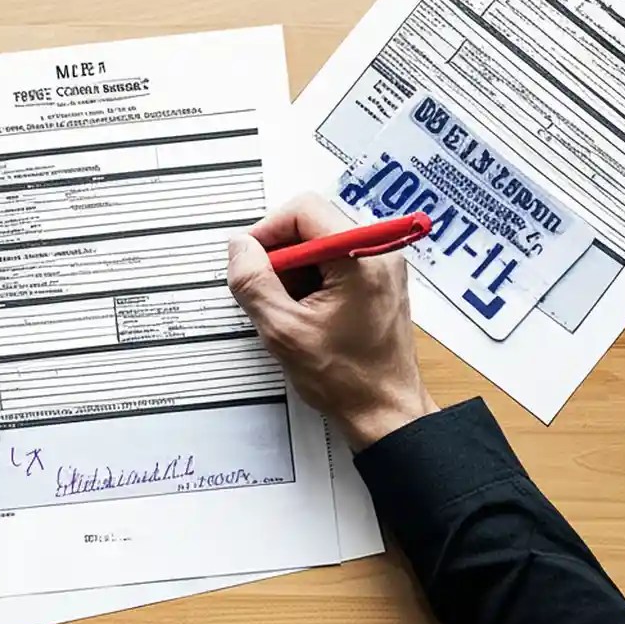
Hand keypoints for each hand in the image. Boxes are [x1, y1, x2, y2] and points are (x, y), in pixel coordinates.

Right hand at [227, 194, 437, 450]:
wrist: (385, 413)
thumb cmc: (347, 380)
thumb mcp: (283, 331)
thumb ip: (254, 282)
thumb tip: (238, 248)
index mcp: (361, 257)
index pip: (303, 210)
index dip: (266, 232)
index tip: (248, 261)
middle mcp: (378, 252)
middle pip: (311, 224)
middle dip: (280, 257)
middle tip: (268, 294)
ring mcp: (381, 267)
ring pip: (319, 245)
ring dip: (294, 273)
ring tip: (290, 312)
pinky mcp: (377, 282)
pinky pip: (333, 264)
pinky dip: (310, 283)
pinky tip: (305, 316)